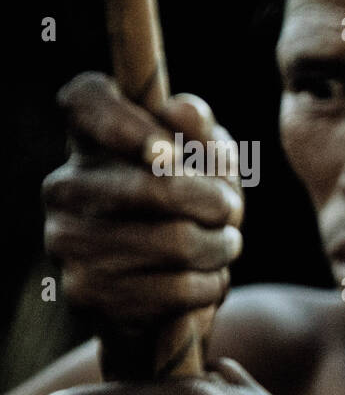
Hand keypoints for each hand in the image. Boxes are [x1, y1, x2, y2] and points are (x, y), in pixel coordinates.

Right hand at [43, 72, 244, 327]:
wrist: (163, 289)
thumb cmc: (189, 209)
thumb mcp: (207, 164)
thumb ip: (202, 134)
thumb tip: (183, 111)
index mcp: (91, 140)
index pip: (85, 101)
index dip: (125, 122)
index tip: (169, 150)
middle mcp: (65, 187)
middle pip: (155, 186)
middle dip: (216, 204)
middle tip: (229, 211)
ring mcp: (68, 242)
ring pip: (177, 243)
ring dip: (222, 248)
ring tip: (222, 247)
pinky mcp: (87, 293)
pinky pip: (176, 289)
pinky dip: (210, 285)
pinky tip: (204, 280)